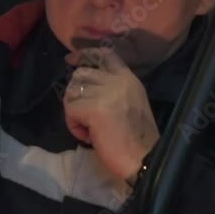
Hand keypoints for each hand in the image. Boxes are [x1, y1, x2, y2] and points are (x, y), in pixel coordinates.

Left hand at [63, 47, 159, 182]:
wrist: (144, 159)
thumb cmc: (136, 139)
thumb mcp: (129, 103)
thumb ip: (112, 88)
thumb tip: (84, 84)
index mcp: (128, 78)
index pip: (103, 54)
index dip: (84, 55)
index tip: (71, 60)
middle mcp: (117, 80)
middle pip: (80, 74)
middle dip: (76, 95)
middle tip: (86, 117)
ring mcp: (105, 91)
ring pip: (71, 92)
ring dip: (74, 112)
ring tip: (90, 129)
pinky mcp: (93, 107)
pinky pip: (70, 110)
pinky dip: (74, 126)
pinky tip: (89, 136)